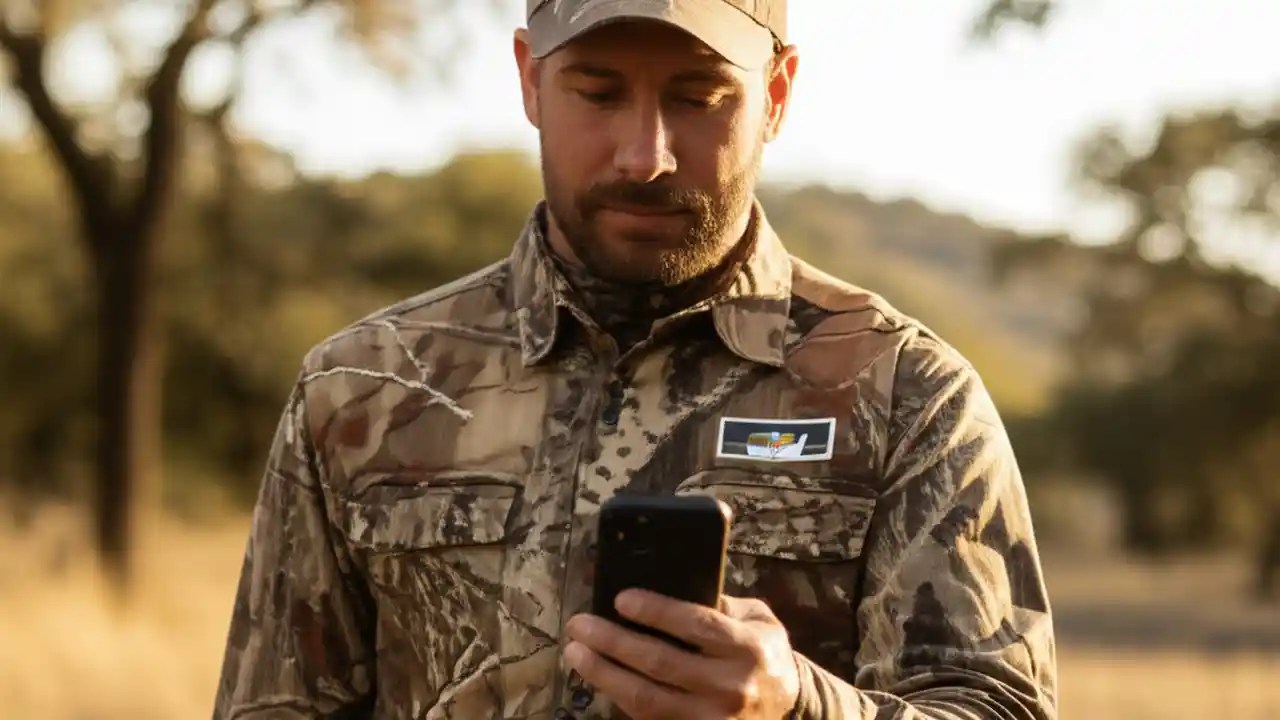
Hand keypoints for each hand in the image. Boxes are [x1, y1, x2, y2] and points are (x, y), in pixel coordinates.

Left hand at [563, 590, 799, 718]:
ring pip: (646, 698)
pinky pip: (649, 719)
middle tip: (581, 624)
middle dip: (613, 641)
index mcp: (747, 648)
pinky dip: (619, 698)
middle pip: (660, 662)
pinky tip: (600, 677)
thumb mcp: (757, 619)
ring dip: (604, 673)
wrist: (788, 705)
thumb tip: (671, 584)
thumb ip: (721, 603)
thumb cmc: (763, 652)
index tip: (621, 599)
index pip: (695, 625)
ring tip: (576, 652)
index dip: (656, 611)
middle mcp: (729, 685)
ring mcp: (711, 717)